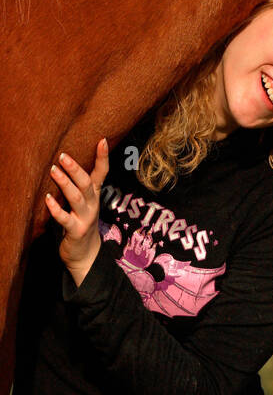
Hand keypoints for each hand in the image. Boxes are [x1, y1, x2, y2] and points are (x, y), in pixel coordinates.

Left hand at [45, 139, 109, 285]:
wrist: (86, 254)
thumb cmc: (81, 223)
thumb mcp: (85, 202)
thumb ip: (80, 186)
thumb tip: (68, 162)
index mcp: (95, 195)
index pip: (102, 173)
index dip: (103, 157)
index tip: (101, 140)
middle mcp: (93, 204)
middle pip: (87, 183)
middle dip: (75, 168)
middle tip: (63, 156)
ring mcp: (86, 218)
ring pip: (77, 198)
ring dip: (65, 183)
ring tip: (53, 171)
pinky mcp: (76, 231)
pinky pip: (65, 219)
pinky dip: (56, 209)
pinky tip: (47, 199)